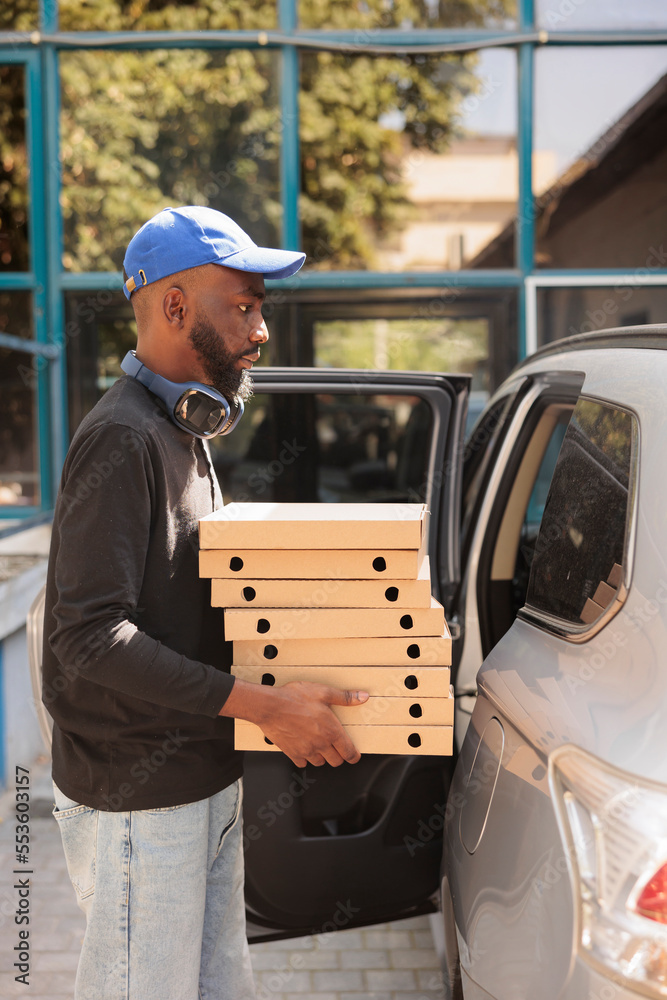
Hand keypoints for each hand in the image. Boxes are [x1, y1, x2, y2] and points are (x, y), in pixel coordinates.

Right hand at [220, 678, 368, 767]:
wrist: (270, 706)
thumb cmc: (294, 698)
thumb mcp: (323, 692)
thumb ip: (344, 697)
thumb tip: (361, 697)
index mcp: (331, 731)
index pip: (349, 752)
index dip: (354, 756)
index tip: (354, 755)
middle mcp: (320, 744)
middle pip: (336, 761)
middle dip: (338, 755)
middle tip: (336, 746)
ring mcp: (306, 750)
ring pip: (320, 762)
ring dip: (322, 756)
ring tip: (319, 744)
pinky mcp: (292, 753)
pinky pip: (303, 763)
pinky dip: (305, 758)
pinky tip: (304, 746)